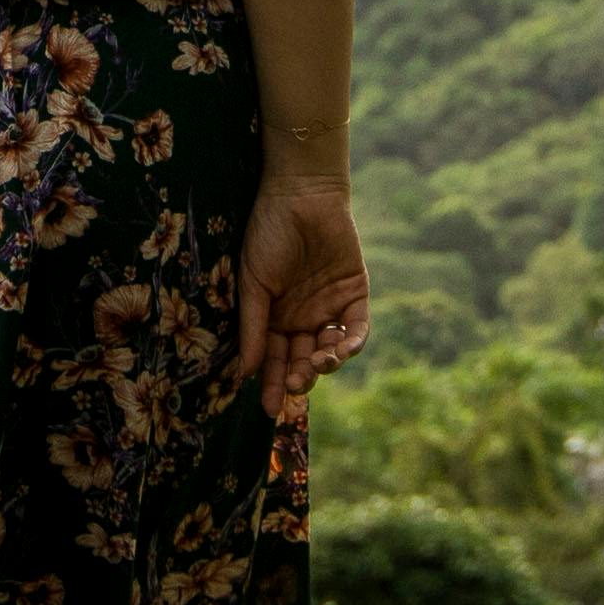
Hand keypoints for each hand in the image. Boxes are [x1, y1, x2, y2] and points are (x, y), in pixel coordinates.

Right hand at [235, 171, 368, 393]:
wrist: (299, 195)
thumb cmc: (267, 235)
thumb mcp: (253, 284)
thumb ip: (253, 327)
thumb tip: (246, 372)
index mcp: (273, 318)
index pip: (272, 360)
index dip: (271, 385)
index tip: (268, 409)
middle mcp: (301, 318)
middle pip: (301, 360)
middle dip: (298, 378)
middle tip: (294, 385)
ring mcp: (329, 308)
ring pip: (330, 350)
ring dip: (323, 363)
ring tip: (315, 364)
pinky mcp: (355, 294)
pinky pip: (357, 328)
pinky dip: (353, 343)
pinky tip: (341, 350)